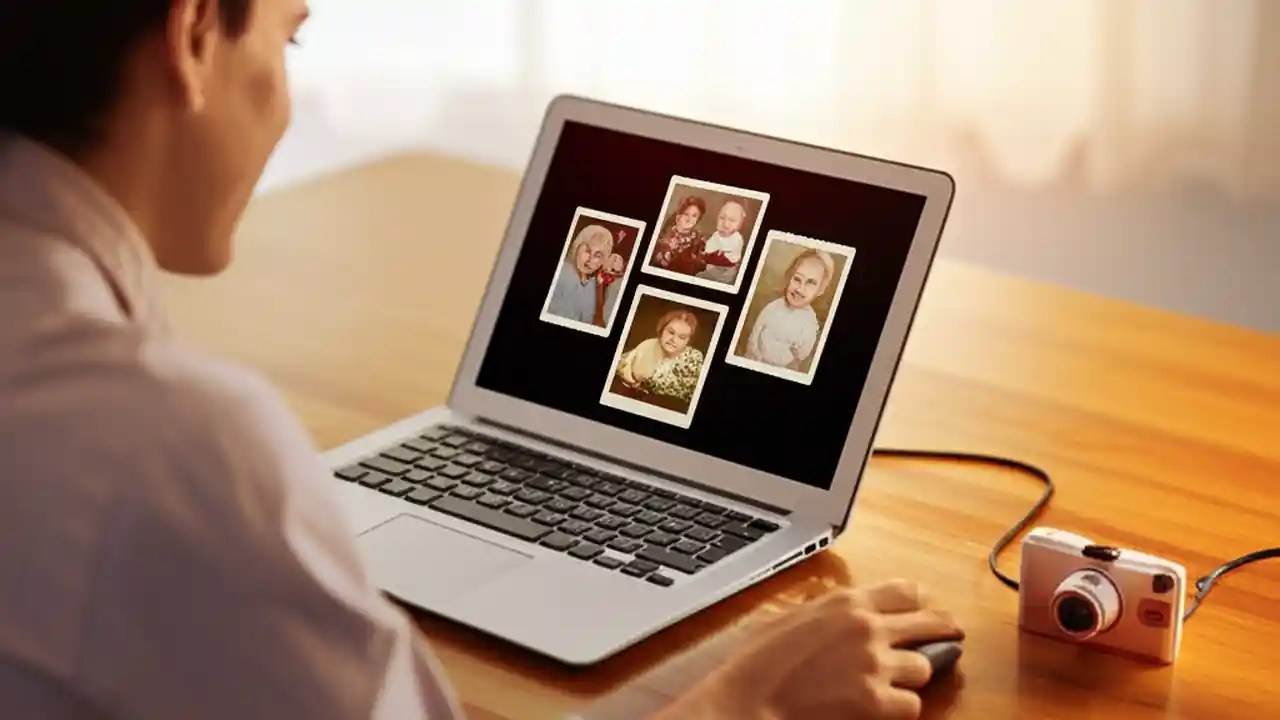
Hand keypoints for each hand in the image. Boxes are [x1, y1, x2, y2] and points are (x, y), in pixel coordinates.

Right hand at [652, 580, 962, 719]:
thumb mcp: (795, 617)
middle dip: (943, 629)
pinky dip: (900, 708)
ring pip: (924, 668)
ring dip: (911, 677)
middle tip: (952, 635)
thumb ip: (831, 612)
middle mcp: (868, 628)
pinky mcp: (876, 702)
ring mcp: (875, 665)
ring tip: (893, 683)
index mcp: (846, 602)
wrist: (751, 698)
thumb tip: (852, 614)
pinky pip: (912, 705)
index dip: (916, 602)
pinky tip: (882, 708)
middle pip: (930, 622)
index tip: (920, 610)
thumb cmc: (760, 660)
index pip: (906, 590)